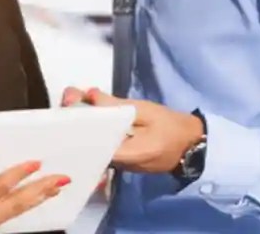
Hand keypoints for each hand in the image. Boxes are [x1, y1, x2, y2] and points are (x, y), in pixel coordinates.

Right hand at [0, 146, 69, 233]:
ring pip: (16, 214)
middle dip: (41, 190)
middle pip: (16, 205)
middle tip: (62, 178)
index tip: (36, 163)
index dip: (18, 176)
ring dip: (38, 199)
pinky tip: (37, 198)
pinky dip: (25, 207)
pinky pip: (9, 218)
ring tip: (57, 187)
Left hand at [62, 87, 203, 173]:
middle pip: (85, 143)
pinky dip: (92, 129)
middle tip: (71, 96)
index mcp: (122, 154)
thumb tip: (90, 95)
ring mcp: (115, 164)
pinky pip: (98, 144)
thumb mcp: (146, 111)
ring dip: (82, 123)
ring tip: (74, 100)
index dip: (75, 123)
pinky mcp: (117, 160)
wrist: (190, 145)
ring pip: (90, 143)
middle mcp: (114, 164)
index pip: (89, 142)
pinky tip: (88, 114)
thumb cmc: (171, 127)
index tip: (69, 104)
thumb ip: (116, 105)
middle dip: (74, 119)